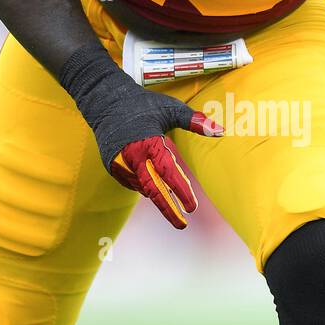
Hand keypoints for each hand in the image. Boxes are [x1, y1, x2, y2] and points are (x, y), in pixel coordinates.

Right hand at [59, 45, 222, 228]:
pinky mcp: (112, 166)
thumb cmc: (141, 104)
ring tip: (173, 201)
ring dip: (159, 196)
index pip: (168, 174)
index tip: (193, 206)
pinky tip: (154, 186)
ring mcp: (120, 164)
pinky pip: (132, 183)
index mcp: (149, 143)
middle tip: (183, 224)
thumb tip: (220, 130)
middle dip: (168, 210)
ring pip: (143, 188)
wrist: (104, 100)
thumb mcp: (170, 109)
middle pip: (153, 191)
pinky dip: (145, 187)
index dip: (181, 191)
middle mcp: (133, 157)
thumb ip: (195, 121)